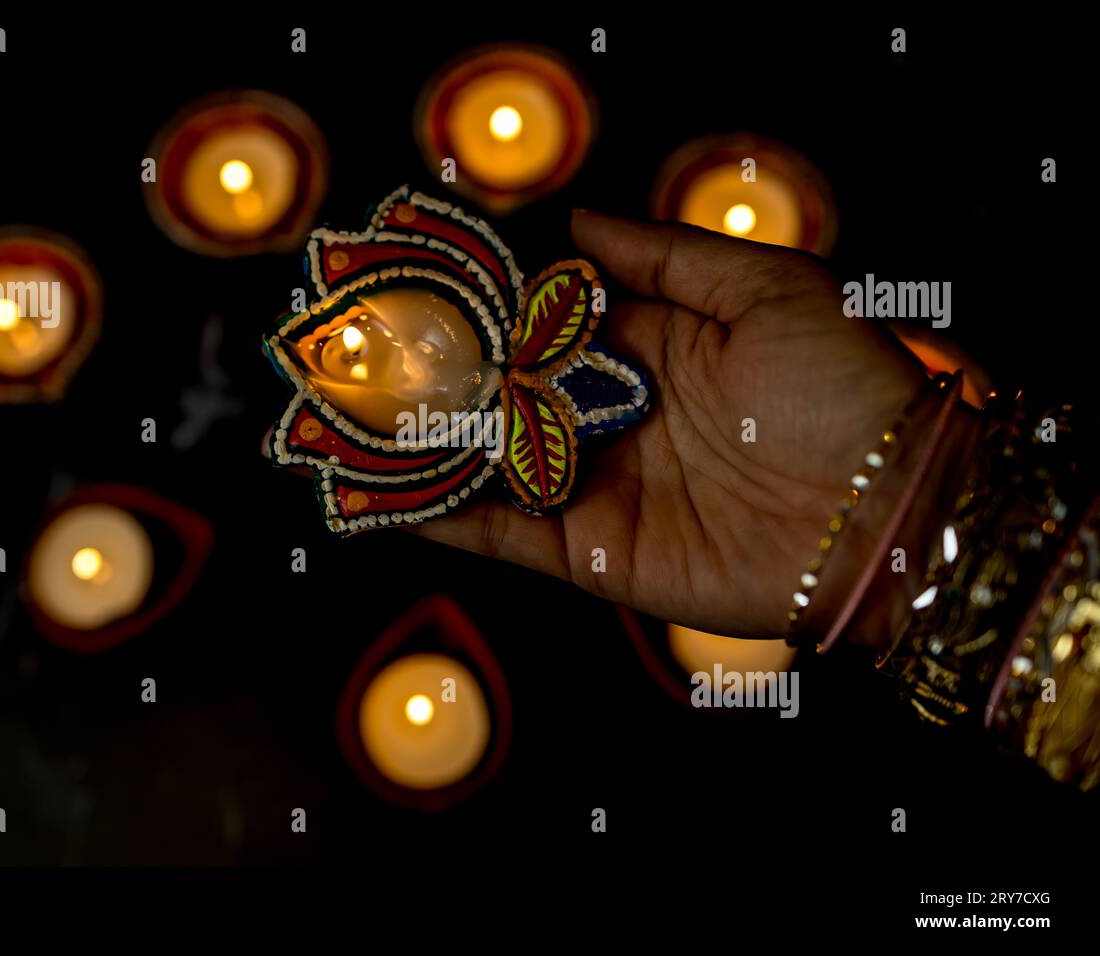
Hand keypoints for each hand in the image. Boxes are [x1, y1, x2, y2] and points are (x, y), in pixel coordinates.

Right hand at [412, 210, 935, 638]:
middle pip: (507, 393)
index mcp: (654, 349)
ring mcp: (601, 487)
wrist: (887, 511)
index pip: (550, 321)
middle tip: (360, 353)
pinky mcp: (595, 554)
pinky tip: (386, 493)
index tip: (423, 282)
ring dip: (424, 446)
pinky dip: (445, 517)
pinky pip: (506, 535)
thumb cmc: (842, 385)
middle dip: (440, 376)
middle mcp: (617, 416)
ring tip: (348, 422)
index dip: (489, 304)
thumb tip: (578, 220)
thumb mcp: (769, 287)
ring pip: (492, 463)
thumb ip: (666, 256)